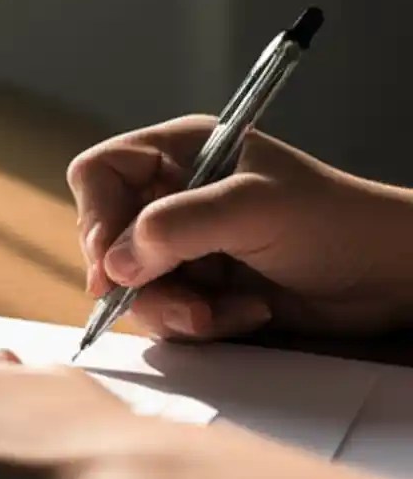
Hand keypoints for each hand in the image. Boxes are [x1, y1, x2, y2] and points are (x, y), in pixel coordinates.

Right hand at [67, 114, 412, 339]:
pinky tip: (246, 313)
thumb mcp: (252, 210)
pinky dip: (201, 324)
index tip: (112, 263)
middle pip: (105, 240)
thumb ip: (175, 227)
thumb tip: (112, 265)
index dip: (95, 216)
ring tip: (224, 312)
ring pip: (132, 287)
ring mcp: (183, 246)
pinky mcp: (199, 288)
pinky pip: (165, 314)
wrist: (389, 277)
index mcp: (179, 154)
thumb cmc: (333, 223)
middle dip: (140, 279)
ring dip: (175, 309)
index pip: (99, 174)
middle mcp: (172, 196)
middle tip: (182, 300)